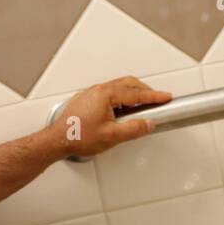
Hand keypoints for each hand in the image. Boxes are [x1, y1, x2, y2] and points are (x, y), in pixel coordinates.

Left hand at [49, 76, 172, 157]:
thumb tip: (148, 124)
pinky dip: (122, 97)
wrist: (58, 140)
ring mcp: (92, 94)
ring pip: (119, 87)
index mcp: (106, 94)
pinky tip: (124, 109)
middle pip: (128, 84)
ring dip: (133, 94)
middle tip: (157, 100)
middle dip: (145, 91)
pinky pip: (110, 93)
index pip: (136, 93)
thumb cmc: (78, 136)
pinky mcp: (88, 100)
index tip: (166, 97)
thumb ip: (134, 129)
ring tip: (143, 106)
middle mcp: (98, 90)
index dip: (154, 97)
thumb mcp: (112, 136)